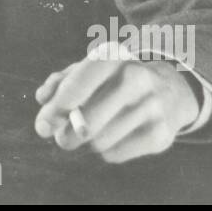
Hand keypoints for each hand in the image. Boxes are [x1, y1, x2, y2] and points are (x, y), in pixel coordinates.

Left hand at [33, 48, 199, 163]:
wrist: (168, 91)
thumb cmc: (113, 81)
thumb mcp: (87, 71)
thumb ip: (59, 82)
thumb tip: (43, 98)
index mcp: (112, 56)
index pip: (79, 85)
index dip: (57, 109)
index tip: (43, 126)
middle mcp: (135, 77)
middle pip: (87, 123)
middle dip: (67, 135)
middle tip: (62, 138)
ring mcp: (152, 106)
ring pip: (99, 142)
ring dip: (89, 142)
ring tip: (97, 130)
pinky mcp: (160, 134)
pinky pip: (115, 154)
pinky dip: (108, 150)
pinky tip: (118, 135)